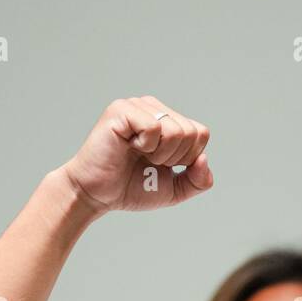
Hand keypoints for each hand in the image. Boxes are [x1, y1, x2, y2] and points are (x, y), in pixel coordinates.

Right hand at [59, 95, 212, 214]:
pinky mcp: (122, 109)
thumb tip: (204, 159)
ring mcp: (138, 106)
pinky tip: (129, 147)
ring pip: (175, 130)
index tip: (164, 166)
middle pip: (191, 132)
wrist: (97, 195)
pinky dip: (146, 146)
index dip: (188, 159)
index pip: (200, 133)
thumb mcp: (174, 190)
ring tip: (138, 155)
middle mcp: (154, 108)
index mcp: (167, 121)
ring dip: (160, 154)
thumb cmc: (130, 188)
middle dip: (174, 159)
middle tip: (149, 162)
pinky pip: (154, 128)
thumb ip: (197, 181)